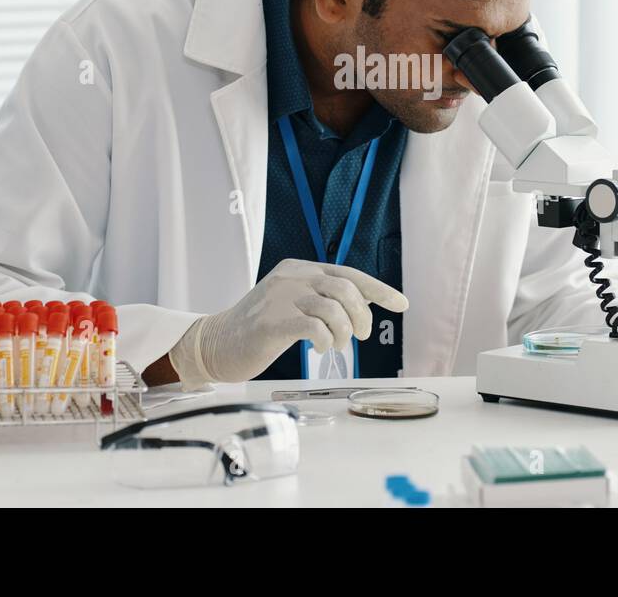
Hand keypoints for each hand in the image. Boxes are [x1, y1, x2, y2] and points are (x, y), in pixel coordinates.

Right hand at [168, 259, 408, 389]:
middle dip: (362, 314)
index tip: (401, 304)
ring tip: (337, 345)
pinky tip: (320, 349)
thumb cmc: (259, 328)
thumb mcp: (292, 302)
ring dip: (345, 331)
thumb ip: (322, 298)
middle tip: (361, 336)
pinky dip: (326, 340)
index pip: (348, 273)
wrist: (216, 344)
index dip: (379, 289)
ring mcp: (280, 298)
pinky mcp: (272, 322)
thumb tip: (364, 303)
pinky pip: (314, 327)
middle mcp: (291, 277)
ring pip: (333, 307)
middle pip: (345, 287)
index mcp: (298, 269)